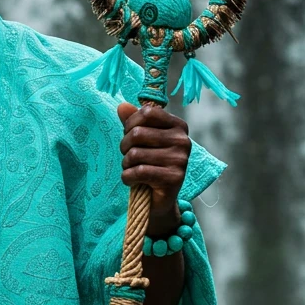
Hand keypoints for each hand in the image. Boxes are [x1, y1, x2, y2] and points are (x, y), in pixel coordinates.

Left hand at [117, 101, 190, 235]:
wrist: (158, 199)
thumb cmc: (149, 164)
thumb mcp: (141, 140)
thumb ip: (133, 122)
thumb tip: (122, 105)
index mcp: (178, 126)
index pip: (147, 112)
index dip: (131, 123)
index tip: (129, 135)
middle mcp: (183, 141)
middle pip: (137, 133)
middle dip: (124, 146)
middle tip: (128, 156)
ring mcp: (180, 160)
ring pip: (135, 154)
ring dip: (126, 164)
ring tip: (131, 169)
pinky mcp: (174, 178)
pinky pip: (138, 172)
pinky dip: (127, 177)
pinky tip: (132, 181)